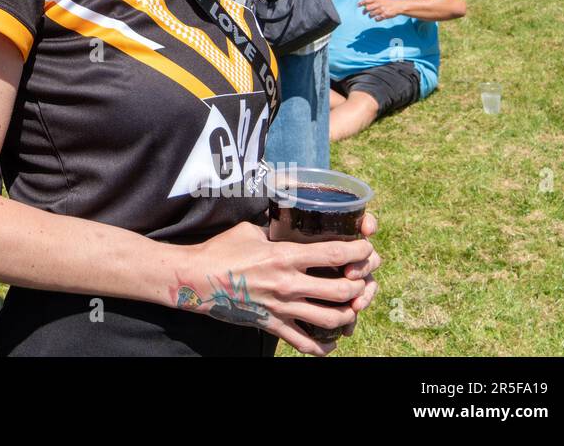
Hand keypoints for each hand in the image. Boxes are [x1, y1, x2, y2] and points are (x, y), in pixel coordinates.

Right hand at [175, 221, 379, 355]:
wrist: (196, 279)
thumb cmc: (221, 250)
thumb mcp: (250, 230)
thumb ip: (275, 229)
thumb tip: (288, 220)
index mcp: (284, 256)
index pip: (334, 255)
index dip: (360, 252)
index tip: (367, 249)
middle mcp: (288, 284)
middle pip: (342, 291)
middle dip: (361, 286)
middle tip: (363, 279)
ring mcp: (282, 308)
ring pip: (332, 319)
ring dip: (349, 313)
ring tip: (351, 306)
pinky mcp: (273, 325)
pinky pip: (306, 343)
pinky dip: (325, 344)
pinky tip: (333, 337)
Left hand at [359, 0, 402, 20]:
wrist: (398, 6)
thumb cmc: (387, 3)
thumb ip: (373, 1)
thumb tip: (363, 4)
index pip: (367, 0)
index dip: (361, 3)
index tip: (358, 5)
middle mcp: (379, 4)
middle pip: (368, 8)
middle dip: (364, 11)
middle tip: (364, 13)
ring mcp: (382, 10)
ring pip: (371, 14)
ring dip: (370, 16)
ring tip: (370, 16)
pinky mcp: (385, 15)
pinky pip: (377, 19)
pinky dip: (376, 19)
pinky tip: (377, 18)